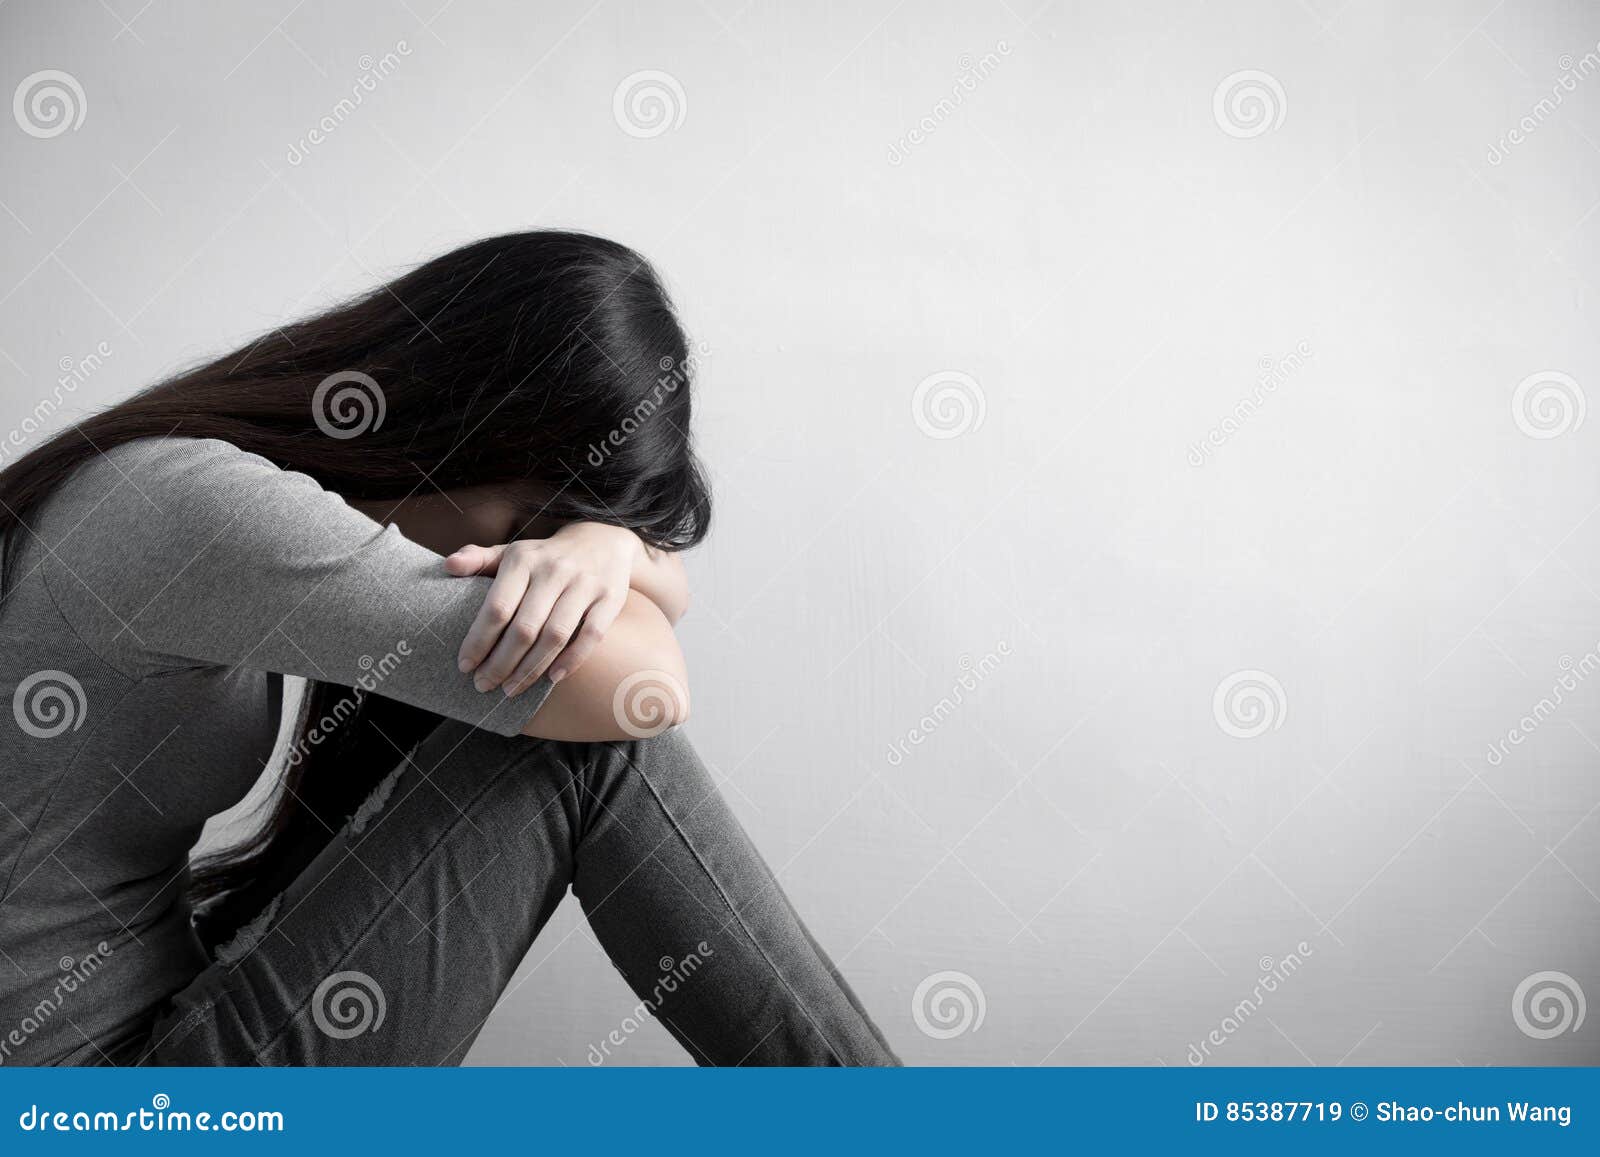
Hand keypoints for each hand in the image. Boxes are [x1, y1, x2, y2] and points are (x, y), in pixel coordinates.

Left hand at [447, 523, 642, 696]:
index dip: (479, 641)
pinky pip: (591, 636)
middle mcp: (554, 571)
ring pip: (555, 636)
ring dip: (531, 669)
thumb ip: (479, 559)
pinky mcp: (609, 599)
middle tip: (484, 685)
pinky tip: (553, 678)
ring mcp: (584, 585)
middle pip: (524, 628)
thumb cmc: (545, 556)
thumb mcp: (512, 552)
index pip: (497, 607)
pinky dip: (572, 660)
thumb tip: (448, 566)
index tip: (465, 666)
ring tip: (512, 689)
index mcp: (523, 560)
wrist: (603, 541)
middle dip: (501, 663)